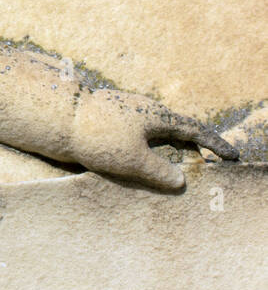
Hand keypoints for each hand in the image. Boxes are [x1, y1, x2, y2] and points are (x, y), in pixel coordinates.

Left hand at [69, 89, 237, 189]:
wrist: (57, 117)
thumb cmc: (97, 138)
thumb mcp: (134, 160)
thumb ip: (160, 171)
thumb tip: (180, 180)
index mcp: (157, 116)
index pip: (194, 130)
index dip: (214, 144)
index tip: (231, 156)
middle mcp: (144, 110)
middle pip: (176, 129)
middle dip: (192, 145)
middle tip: (205, 163)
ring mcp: (126, 112)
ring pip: (155, 132)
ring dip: (168, 148)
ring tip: (175, 165)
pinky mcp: (109, 119)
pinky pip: (137, 134)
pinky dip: (147, 148)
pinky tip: (141, 161)